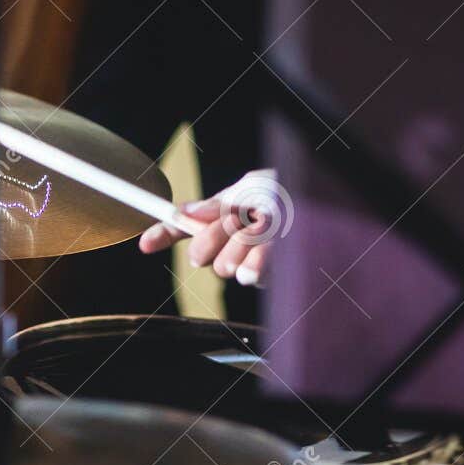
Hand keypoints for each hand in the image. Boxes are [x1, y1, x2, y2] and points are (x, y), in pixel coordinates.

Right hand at [138, 169, 284, 285]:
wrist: (319, 206)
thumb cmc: (283, 194)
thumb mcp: (250, 188)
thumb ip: (219, 203)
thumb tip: (186, 212)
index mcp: (218, 216)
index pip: (180, 228)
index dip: (161, 235)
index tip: (145, 244)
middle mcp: (227, 243)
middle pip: (200, 253)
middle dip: (214, 237)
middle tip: (236, 221)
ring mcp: (244, 262)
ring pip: (224, 266)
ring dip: (243, 244)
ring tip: (265, 228)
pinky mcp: (263, 277)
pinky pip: (249, 275)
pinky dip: (259, 258)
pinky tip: (272, 247)